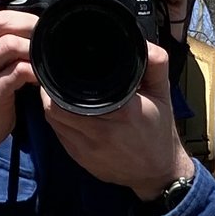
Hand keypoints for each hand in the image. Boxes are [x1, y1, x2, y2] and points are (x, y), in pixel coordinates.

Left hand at [39, 43, 189, 201]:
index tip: (63, 65)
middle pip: (54, 106)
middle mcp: (100, 131)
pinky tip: (67, 112)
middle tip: (57, 77)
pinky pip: (59, 134)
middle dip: (51, 89)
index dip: (61, 76)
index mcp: (120, 111)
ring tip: (59, 92)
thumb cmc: (159, 131)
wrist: (159, 172)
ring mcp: (87, 148)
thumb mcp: (163, 93)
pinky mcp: (80, 158)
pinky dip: (59, 120)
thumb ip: (155, 64)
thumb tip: (140, 43)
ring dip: (51, 104)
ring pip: (52, 120)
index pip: (71, 92)